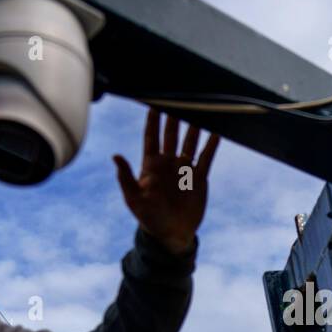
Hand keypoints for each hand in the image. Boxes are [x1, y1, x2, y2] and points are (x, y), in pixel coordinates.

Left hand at [114, 108, 219, 254]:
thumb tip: (115, 157)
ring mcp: (184, 168)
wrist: (171, 234)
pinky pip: (206, 156)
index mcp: (151, 165)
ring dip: (194, 126)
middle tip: (177, 97)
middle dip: (174, 116)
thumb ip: (126, 178)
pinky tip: (216, 131)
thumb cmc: (149, 218)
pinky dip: (211, 144)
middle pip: (171, 134)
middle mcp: (168, 162)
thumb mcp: (134, 199)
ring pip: (190, 141)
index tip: (153, 101)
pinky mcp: (199, 177)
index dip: (152, 120)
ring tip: (199, 109)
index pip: (152, 136)